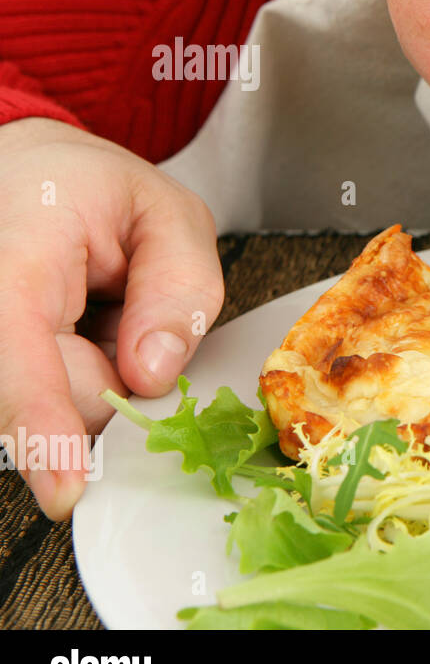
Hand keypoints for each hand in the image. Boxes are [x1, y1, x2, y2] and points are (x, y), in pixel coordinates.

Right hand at [0, 117, 223, 518]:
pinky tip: (75, 332)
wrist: (20, 175)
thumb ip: (180, 287)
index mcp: (16, 248)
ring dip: (94, 373)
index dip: (41, 424)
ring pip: (54, 406)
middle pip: (57, 395)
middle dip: (113, 375)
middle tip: (121, 304)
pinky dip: (76, 379)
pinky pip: (45, 403)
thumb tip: (153, 374)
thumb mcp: (168, 213)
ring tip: (92, 310)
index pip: (15, 348)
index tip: (64, 487)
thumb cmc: (87, 191)